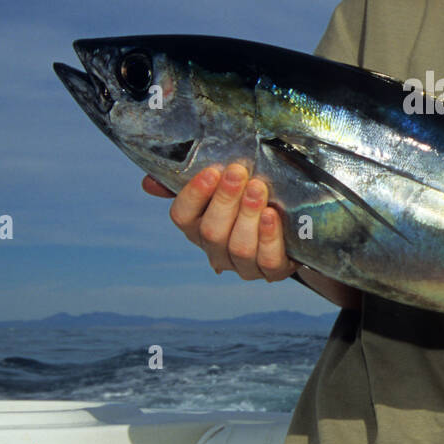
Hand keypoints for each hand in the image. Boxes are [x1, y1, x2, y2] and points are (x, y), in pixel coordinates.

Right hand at [142, 164, 297, 281]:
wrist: (295, 225)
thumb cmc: (251, 198)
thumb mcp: (225, 185)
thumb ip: (192, 179)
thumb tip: (148, 184)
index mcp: (197, 227)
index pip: (182, 216)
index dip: (194, 195)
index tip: (212, 171)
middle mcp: (216, 251)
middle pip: (211, 232)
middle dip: (225, 200)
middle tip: (238, 172)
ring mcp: (244, 266)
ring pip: (239, 248)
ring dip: (247, 215)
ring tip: (258, 188)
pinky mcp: (273, 272)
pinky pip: (268, 261)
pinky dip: (269, 237)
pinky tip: (272, 215)